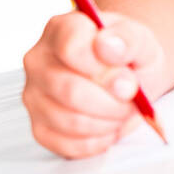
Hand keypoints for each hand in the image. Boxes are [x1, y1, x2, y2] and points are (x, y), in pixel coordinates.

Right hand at [22, 10, 163, 157]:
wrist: (128, 74)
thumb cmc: (128, 54)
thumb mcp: (140, 38)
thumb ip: (127, 39)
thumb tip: (108, 47)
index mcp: (60, 28)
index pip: (70, 48)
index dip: (103, 69)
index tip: (127, 77)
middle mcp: (39, 60)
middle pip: (69, 90)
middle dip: (111, 102)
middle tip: (131, 98)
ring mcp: (34, 95)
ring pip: (69, 120)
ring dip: (107, 122)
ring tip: (123, 111)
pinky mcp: (39, 127)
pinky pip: (66, 145)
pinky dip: (97, 140)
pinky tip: (109, 126)